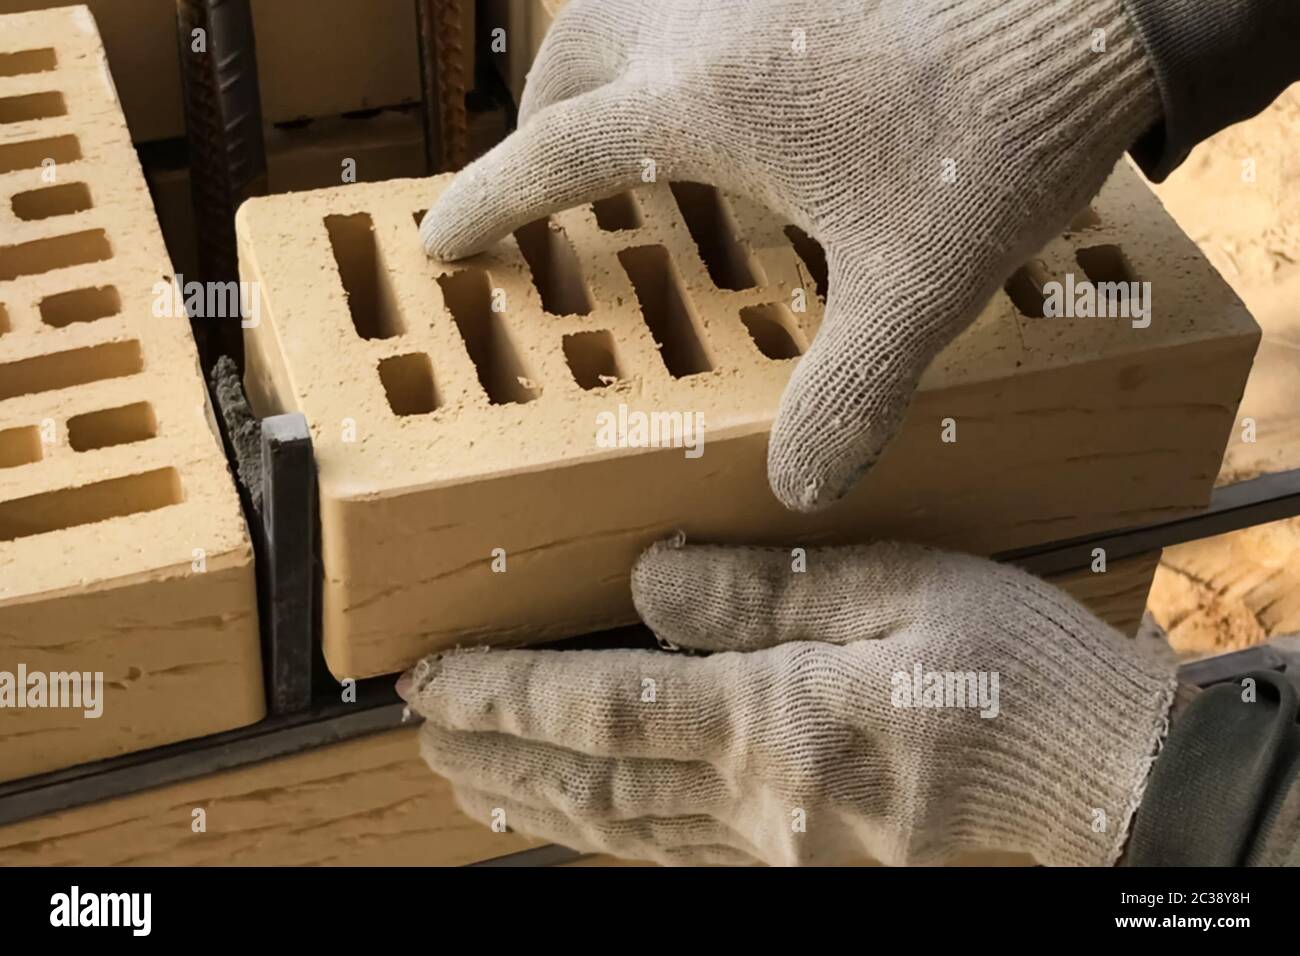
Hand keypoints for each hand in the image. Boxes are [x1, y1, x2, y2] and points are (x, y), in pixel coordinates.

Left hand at [402, 540, 1176, 865]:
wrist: (1096, 778)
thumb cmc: (1013, 669)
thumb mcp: (902, 587)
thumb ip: (765, 587)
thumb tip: (648, 576)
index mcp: (782, 720)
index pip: (603, 708)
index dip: (504, 694)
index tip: (431, 677)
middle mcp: (762, 798)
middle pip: (590, 783)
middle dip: (492, 753)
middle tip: (416, 727)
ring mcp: (777, 844)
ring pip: (618, 832)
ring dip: (528, 801)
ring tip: (460, 776)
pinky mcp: (798, 860)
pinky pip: (672, 852)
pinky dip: (601, 835)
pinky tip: (567, 819)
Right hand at [419, 0, 1160, 510]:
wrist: (1084, 20)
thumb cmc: (991, 142)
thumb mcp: (914, 288)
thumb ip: (847, 392)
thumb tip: (797, 488)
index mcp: (697, 104)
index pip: (552, 153)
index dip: (487, 202)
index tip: (439, 238)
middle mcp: (700, 26)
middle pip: (569, 64)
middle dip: (539, 130)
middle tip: (544, 193)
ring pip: (623, 9)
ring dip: (597, 71)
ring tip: (617, 135)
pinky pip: (691, 2)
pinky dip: (667, 41)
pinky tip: (721, 86)